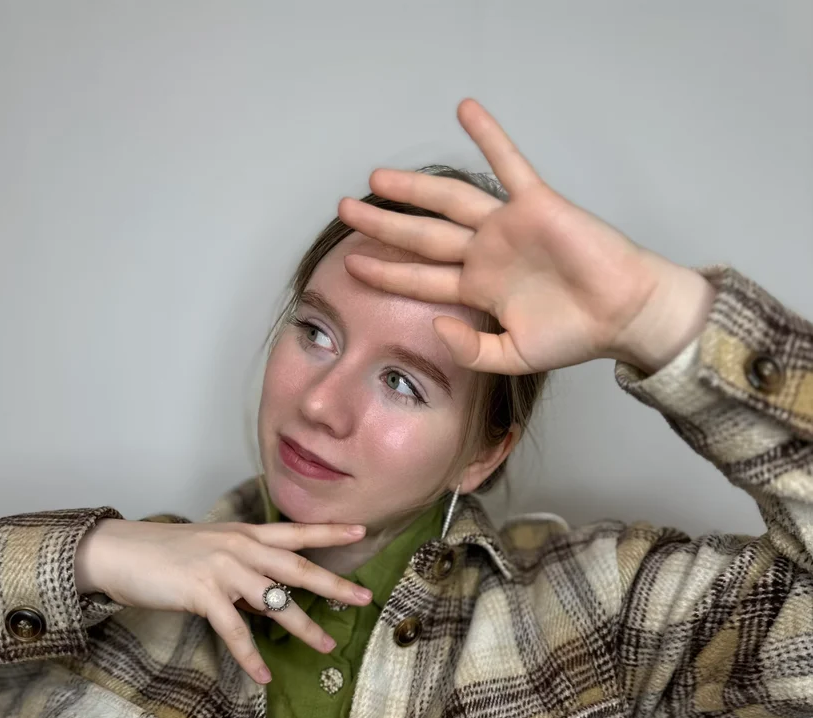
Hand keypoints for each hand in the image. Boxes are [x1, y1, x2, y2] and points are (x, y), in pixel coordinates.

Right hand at [75, 518, 372, 683]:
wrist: (119, 552)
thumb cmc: (163, 554)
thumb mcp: (211, 552)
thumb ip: (243, 570)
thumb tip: (269, 596)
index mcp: (244, 534)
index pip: (295, 532)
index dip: (329, 532)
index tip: (361, 531)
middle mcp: (239, 547)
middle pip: (298, 567)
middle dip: (334, 585)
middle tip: (365, 599)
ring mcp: (222, 569)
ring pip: (274, 601)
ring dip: (302, 628)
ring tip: (325, 648)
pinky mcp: (202, 593)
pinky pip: (235, 630)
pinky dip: (249, 656)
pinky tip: (262, 676)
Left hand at [337, 97, 685, 374]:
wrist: (622, 315)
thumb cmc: (574, 336)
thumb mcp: (512, 357)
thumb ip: (471, 350)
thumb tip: (436, 325)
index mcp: (477, 290)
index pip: (420, 280)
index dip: (386, 273)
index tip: (352, 266)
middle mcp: (485, 254)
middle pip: (422, 236)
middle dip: (383, 225)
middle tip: (345, 211)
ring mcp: (507, 227)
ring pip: (449, 201)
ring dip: (413, 187)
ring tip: (377, 177)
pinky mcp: (536, 205)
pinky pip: (508, 163)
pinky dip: (488, 135)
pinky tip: (464, 109)